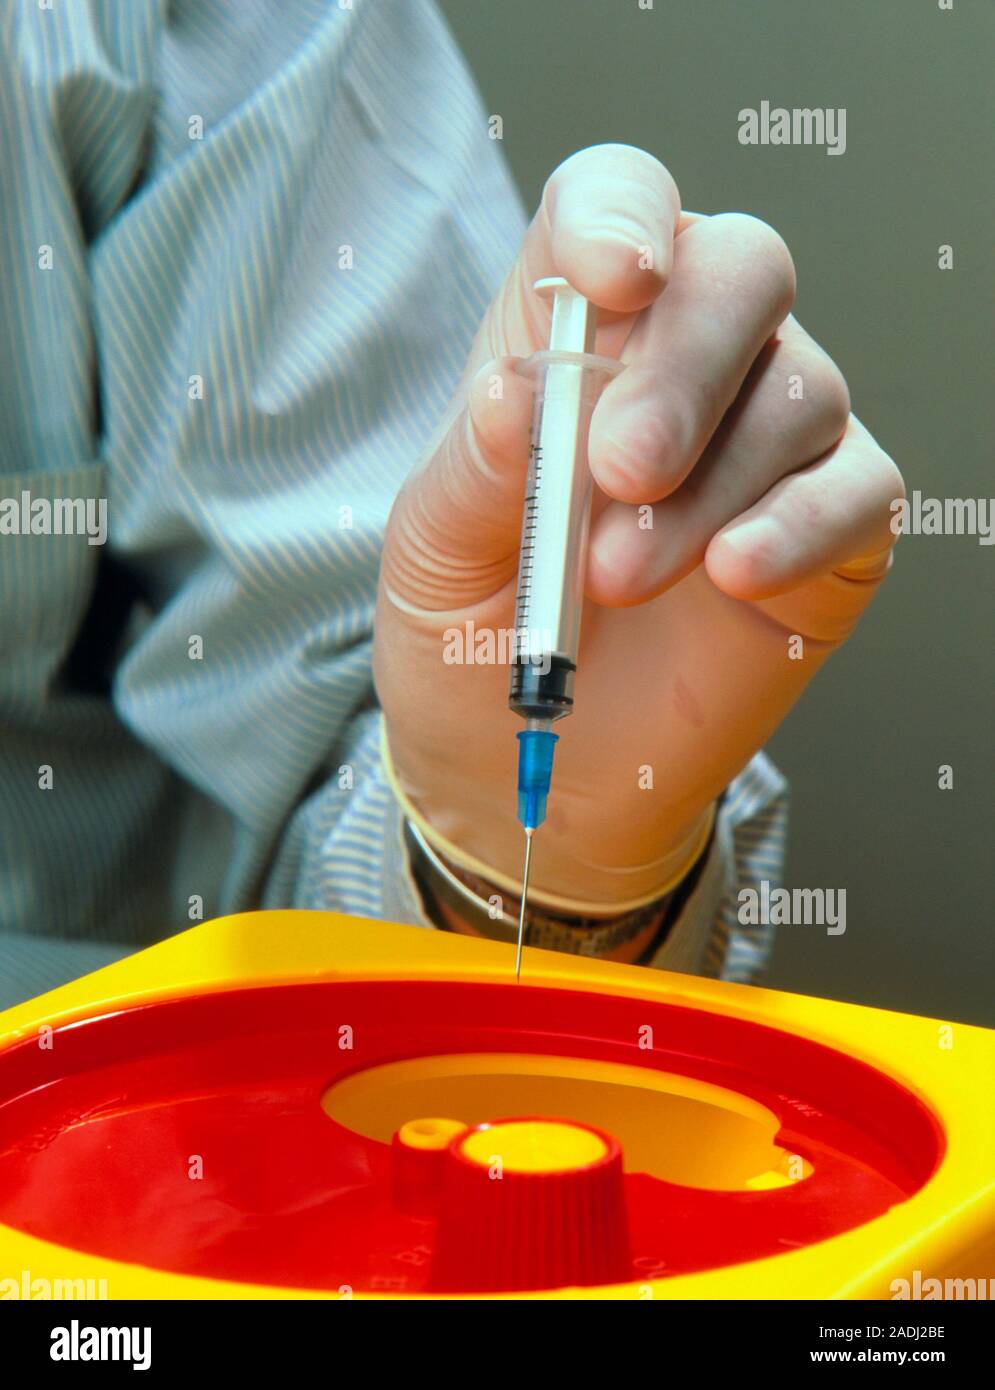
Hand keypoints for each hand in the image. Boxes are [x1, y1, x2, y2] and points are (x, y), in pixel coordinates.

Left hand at [374, 144, 903, 908]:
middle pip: (740, 270)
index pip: (618, 202)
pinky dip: (799, 527)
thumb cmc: (471, 640)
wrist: (527, 767)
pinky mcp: (831, 530)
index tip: (613, 279)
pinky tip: (733, 575)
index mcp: (574, 334)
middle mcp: (686, 365)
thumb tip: (515, 389)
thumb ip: (475, 471)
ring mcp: (766, 445)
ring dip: (709, 487)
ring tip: (620, 578)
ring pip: (798, 391)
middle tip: (618, 470)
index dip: (623, 213)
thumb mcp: (435, 554)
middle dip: (683, 366)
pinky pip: (860, 488)